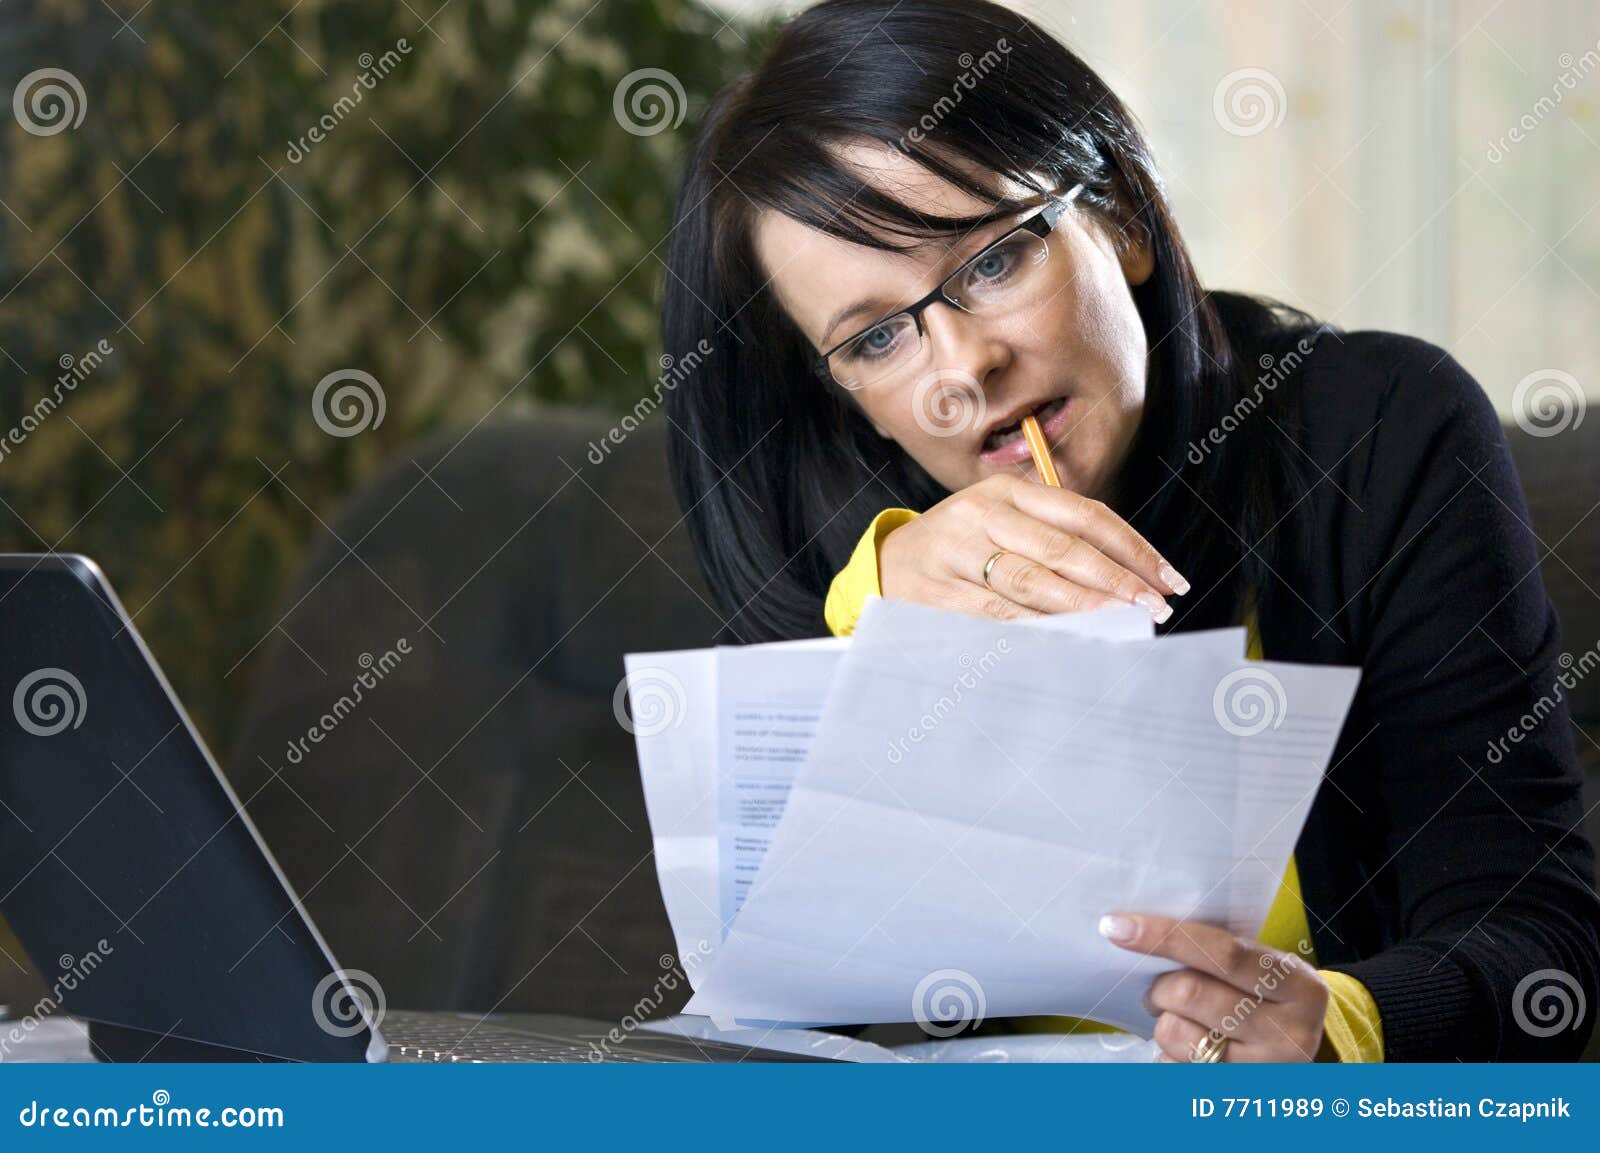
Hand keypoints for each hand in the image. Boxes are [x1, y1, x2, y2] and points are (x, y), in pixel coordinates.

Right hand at [877, 474, 1187, 623]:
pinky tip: (1071, 639)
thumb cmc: (961, 549)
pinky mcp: (940, 592)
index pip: (1085, 515)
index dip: (1132, 548)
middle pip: (1063, 549)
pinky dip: (1038, 628)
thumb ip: (1054, 539)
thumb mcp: (1001, 524)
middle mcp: (982, 514)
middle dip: (1116, 581)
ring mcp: (957, 552)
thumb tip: (1127, 580)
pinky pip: (999, 615)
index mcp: (1008, 492)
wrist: (885, 566)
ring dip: (1084, 607)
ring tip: (1123, 623)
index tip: (1167, 577)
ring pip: (1033, 582)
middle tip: (1155, 606)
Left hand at [1098, 912, 1329, 1062]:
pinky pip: (1172, 1067)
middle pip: (1190, 993)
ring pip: (1175, 1033)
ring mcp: (1264, 1072)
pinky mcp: (1233, 1096)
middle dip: (1159, 987)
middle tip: (1159, 990)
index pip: (1223, 952)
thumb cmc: (1263, 998)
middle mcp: (1289, 1033)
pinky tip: (1188, 1050)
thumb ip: (1216, 951)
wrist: (1294, 1054)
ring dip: (1162, 1022)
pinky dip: (1167, 1053)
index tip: (1118, 927)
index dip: (1165, 936)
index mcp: (1299, 985)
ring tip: (1177, 1020)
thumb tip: (1137, 930)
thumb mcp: (1261, 970)